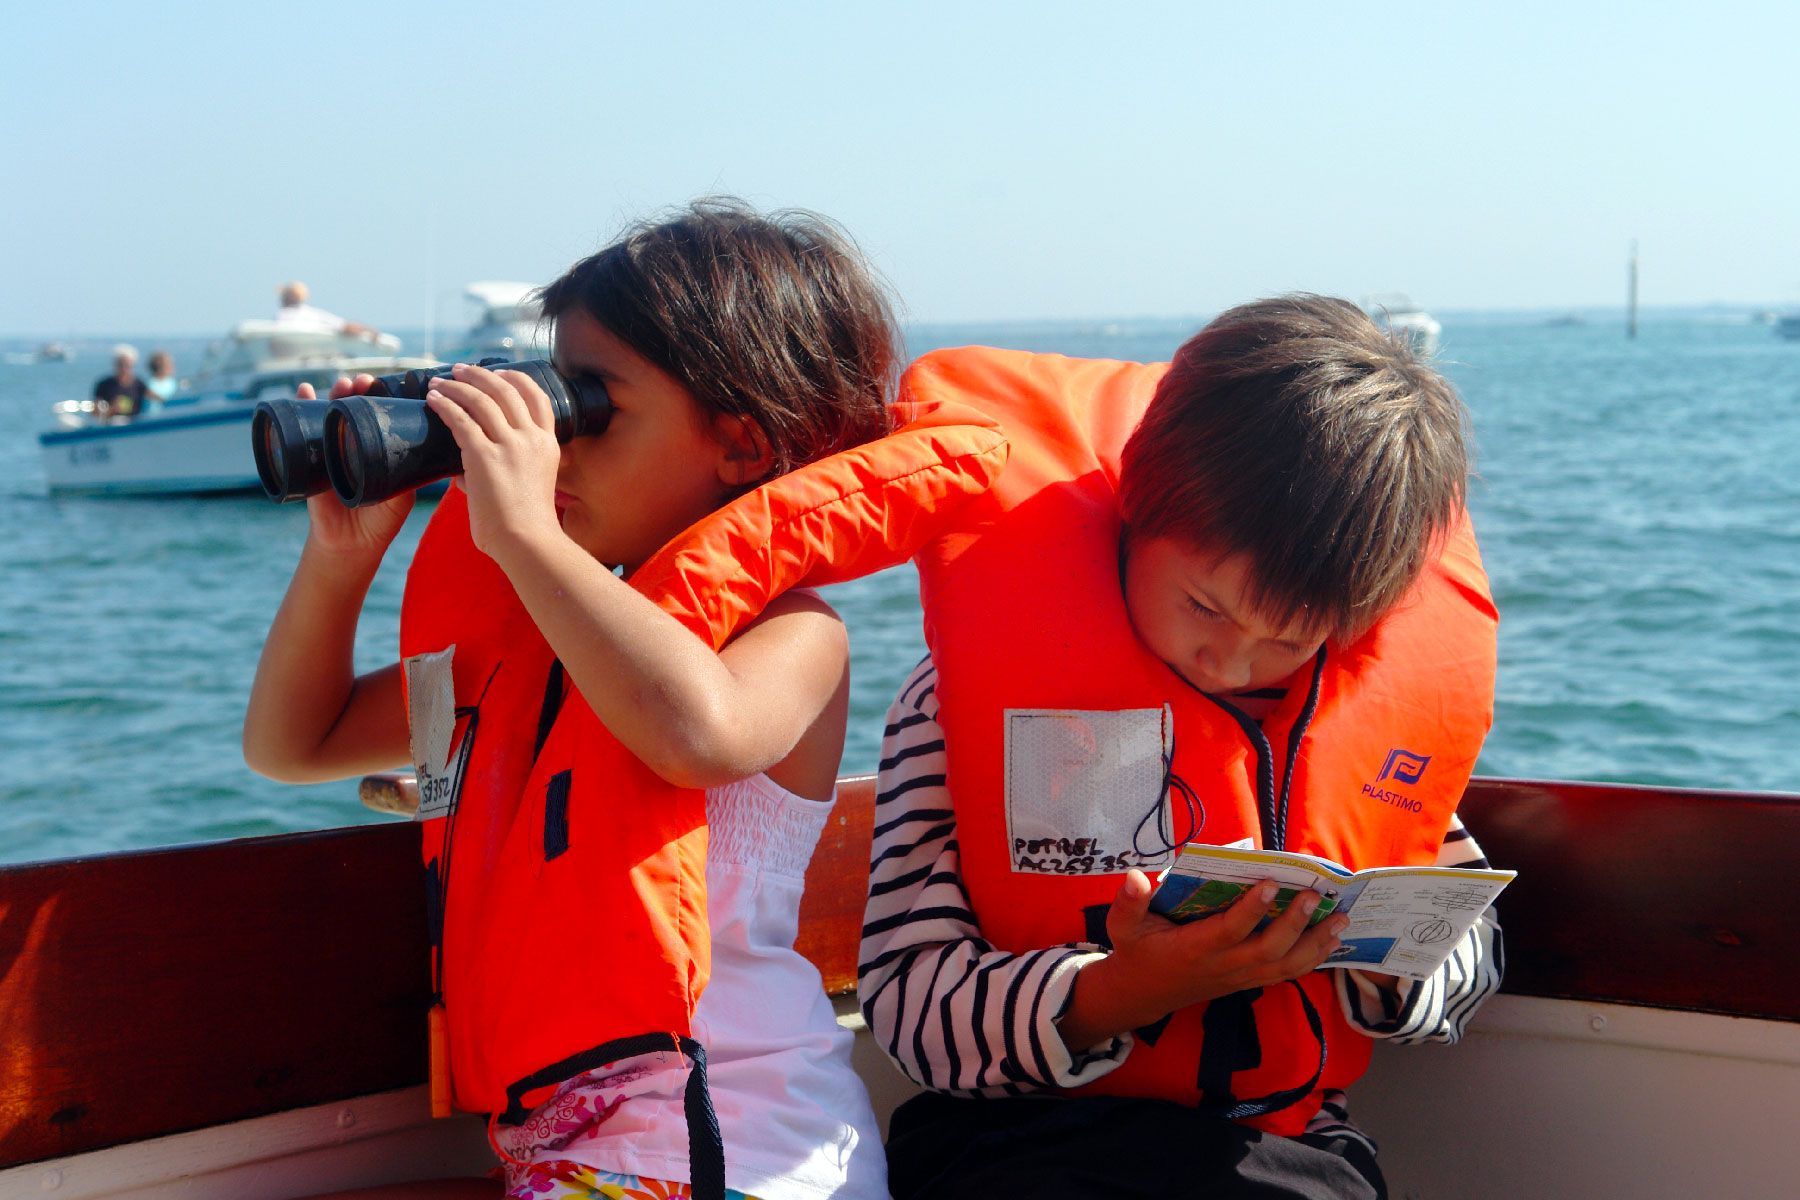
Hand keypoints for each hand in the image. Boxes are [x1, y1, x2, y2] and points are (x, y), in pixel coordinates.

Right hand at [299, 375, 413, 560]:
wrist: (353, 544)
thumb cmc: (383, 519)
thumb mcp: (402, 494)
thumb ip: (407, 476)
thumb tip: (419, 453)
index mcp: (379, 447)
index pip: (379, 414)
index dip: (380, 397)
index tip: (385, 385)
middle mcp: (355, 443)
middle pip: (354, 408)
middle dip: (357, 390)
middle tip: (363, 382)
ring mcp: (332, 449)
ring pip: (330, 414)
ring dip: (333, 394)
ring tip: (340, 384)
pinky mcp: (311, 461)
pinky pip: (303, 430)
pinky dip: (301, 407)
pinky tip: (304, 390)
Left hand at [424, 362, 562, 561]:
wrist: (528, 542)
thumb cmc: (526, 526)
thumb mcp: (531, 486)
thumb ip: (504, 471)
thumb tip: (464, 474)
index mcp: (548, 444)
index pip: (538, 398)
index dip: (517, 379)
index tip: (500, 372)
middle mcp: (531, 439)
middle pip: (507, 389)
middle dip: (481, 375)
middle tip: (461, 370)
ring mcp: (509, 445)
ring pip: (481, 399)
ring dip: (457, 386)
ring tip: (439, 382)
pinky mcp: (483, 456)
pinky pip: (460, 419)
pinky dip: (445, 405)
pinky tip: (433, 401)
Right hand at [1058, 870, 1348, 1050]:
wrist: (1143, 993)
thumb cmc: (1137, 952)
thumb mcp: (1123, 927)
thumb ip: (1128, 903)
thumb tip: (1134, 877)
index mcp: (1194, 949)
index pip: (1228, 931)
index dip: (1251, 910)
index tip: (1269, 883)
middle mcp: (1222, 966)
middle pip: (1267, 951)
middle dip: (1294, 925)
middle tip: (1314, 896)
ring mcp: (1239, 977)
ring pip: (1285, 967)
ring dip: (1315, 945)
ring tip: (1340, 919)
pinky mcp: (1248, 980)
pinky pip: (1286, 973)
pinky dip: (1312, 958)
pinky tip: (1331, 939)